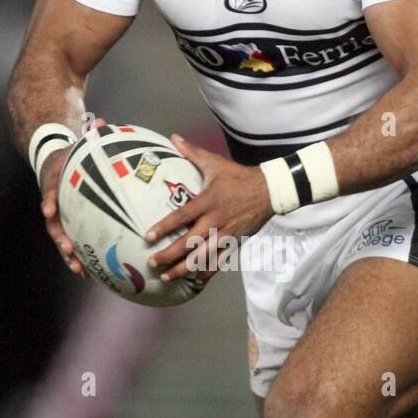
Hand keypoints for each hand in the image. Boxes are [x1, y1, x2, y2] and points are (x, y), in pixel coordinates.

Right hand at [40, 142, 86, 278]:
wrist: (52, 161)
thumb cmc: (69, 153)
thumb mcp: (76, 144)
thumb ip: (87, 135)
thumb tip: (99, 120)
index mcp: (54, 183)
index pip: (48, 192)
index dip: (48, 200)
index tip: (49, 209)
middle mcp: (52, 203)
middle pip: (54, 225)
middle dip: (60, 240)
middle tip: (70, 252)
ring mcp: (58, 216)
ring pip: (62, 239)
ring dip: (70, 256)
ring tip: (81, 271)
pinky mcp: (67, 223)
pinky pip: (73, 241)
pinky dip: (81, 255)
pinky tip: (92, 272)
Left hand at [145, 135, 273, 281]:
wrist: (269, 190)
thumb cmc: (238, 176)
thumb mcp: (215, 163)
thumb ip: (192, 152)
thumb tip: (174, 137)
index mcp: (208, 201)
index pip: (181, 217)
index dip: (164, 228)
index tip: (148, 237)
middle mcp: (215, 220)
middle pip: (189, 243)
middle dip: (169, 255)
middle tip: (152, 263)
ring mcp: (226, 234)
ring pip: (203, 257)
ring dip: (184, 269)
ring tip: (167, 277)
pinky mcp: (235, 242)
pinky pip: (220, 261)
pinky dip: (207, 272)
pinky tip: (195, 281)